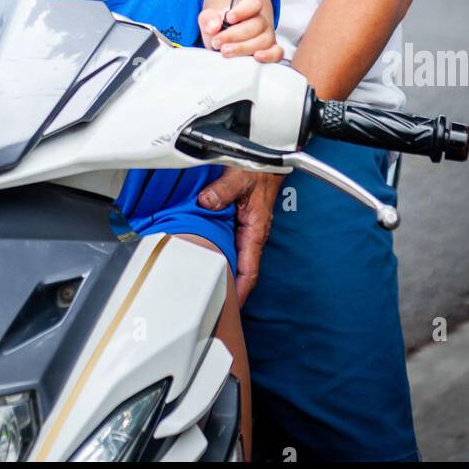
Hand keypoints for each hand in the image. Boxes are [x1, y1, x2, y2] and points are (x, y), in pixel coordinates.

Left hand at [197, 168, 280, 305]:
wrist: (266, 161)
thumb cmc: (259, 171)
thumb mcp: (240, 178)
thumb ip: (223, 191)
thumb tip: (206, 202)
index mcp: (255, 231)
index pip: (249, 271)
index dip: (240, 291)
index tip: (230, 307)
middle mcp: (251, 235)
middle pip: (240, 270)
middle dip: (227, 288)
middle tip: (208, 302)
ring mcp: (245, 231)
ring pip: (232, 258)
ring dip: (221, 271)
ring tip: (202, 286)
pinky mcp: (238, 224)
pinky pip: (228, 244)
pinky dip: (217, 253)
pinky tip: (202, 256)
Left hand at [198, 0, 284, 62]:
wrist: (227, 39)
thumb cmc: (221, 27)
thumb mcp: (210, 19)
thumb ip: (209, 18)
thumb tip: (213, 27)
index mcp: (249, 7)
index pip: (252, 4)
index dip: (242, 11)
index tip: (228, 18)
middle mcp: (261, 20)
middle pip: (256, 25)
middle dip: (234, 35)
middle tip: (217, 42)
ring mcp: (267, 36)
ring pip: (263, 40)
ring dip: (244, 47)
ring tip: (226, 51)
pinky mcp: (271, 50)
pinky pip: (277, 53)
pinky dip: (269, 55)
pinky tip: (257, 57)